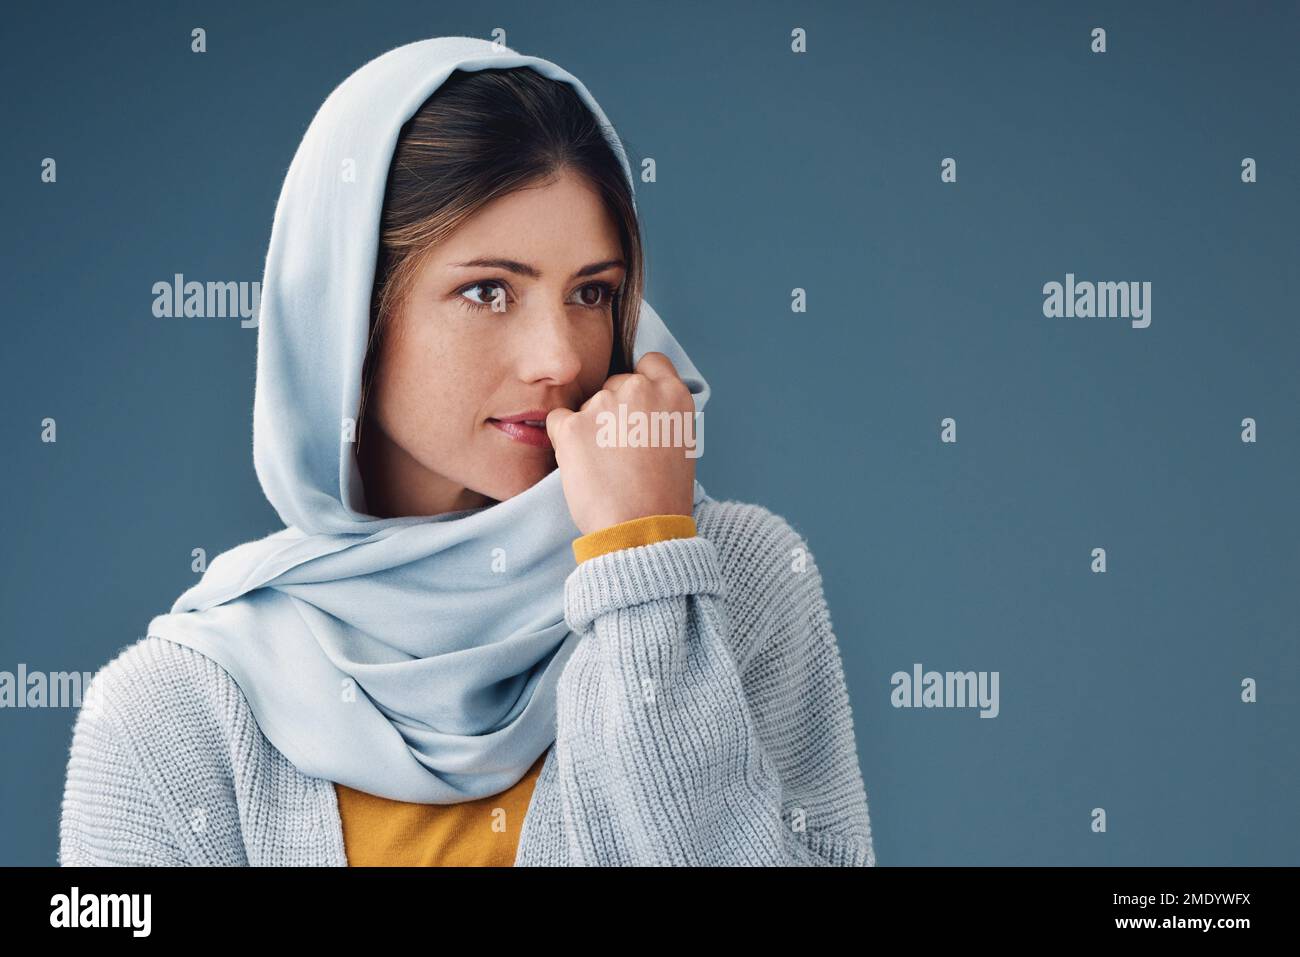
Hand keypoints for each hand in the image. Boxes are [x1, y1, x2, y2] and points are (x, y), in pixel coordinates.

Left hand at [546, 352, 696, 536]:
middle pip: (616, 383)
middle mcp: (639, 390)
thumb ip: (663, 414)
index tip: (638, 406)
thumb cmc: (663, 496)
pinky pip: (558, 420)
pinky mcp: (572, 425)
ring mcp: (603, 405)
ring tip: (604, 466)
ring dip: (591, 427)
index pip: (651, 363)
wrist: (641, 530)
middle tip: (620, 450)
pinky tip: (581, 463)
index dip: (643, 382)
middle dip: (615, 410)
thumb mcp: (682, 443)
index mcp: (673, 394)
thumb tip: (644, 408)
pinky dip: (563, 438)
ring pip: (589, 404)